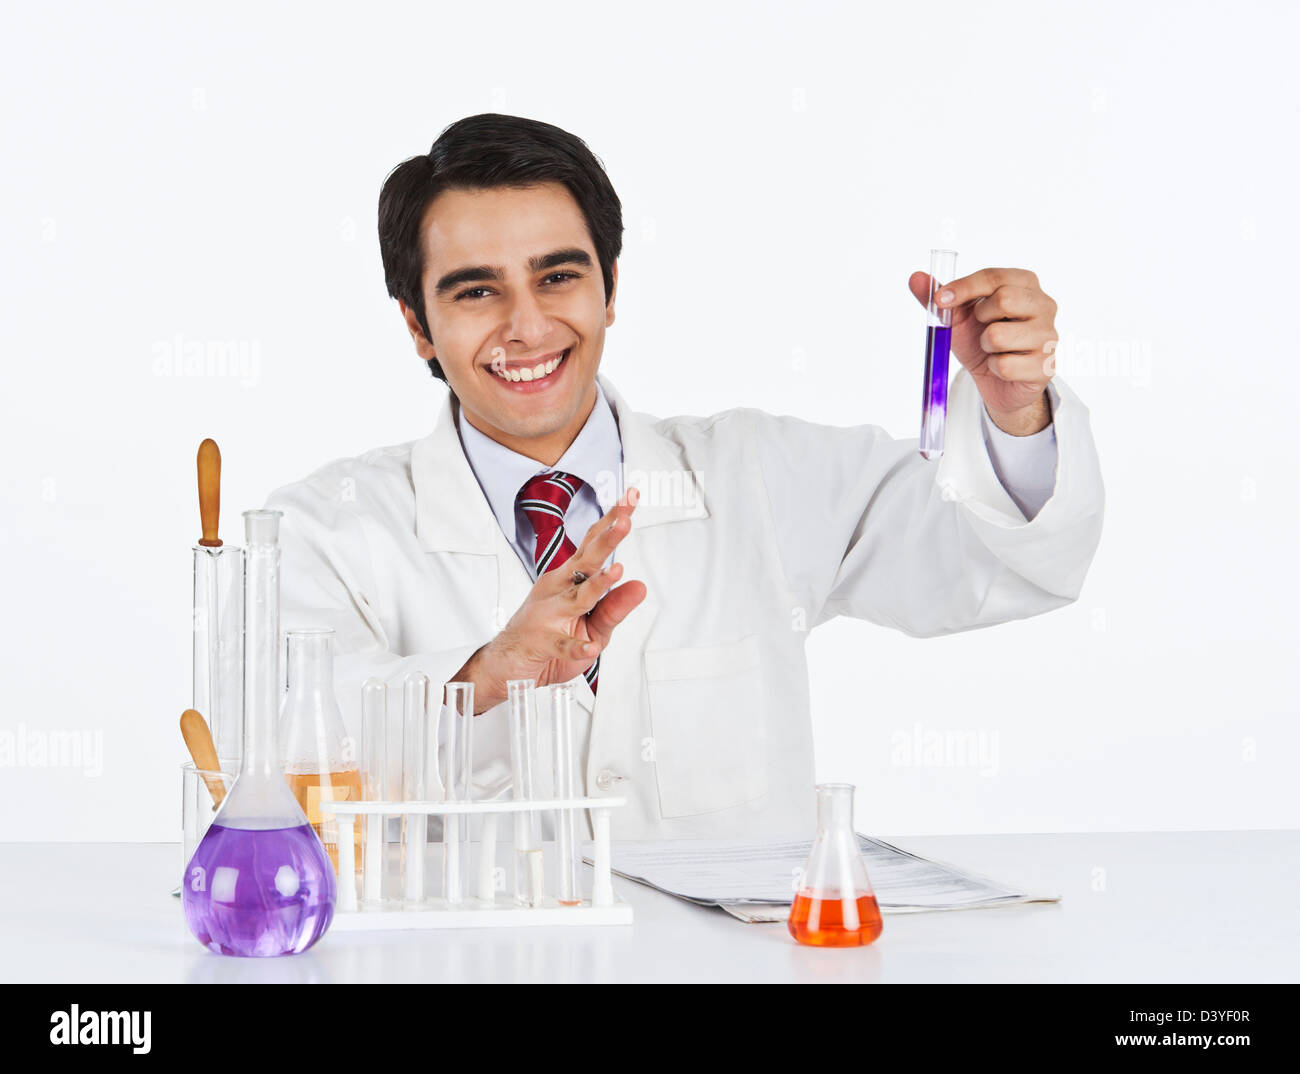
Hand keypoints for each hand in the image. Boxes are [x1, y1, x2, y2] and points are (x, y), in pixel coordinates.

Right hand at [453, 487, 647, 711]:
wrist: (508, 666)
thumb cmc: (550, 639)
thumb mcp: (592, 626)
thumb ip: (614, 607)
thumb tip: (640, 585)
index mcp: (569, 579)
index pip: (594, 544)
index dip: (612, 520)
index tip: (631, 496)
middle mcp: (558, 590)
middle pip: (586, 561)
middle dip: (607, 539)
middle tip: (626, 520)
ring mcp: (549, 616)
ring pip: (577, 598)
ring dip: (597, 585)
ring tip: (616, 572)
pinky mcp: (543, 644)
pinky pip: (563, 645)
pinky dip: (577, 646)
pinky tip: (591, 647)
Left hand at [909, 267, 1057, 433]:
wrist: (997, 381)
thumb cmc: (981, 340)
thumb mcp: (958, 317)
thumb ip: (940, 297)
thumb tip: (915, 277)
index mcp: (1025, 284)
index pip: (994, 277)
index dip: (963, 287)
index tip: (940, 299)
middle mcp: (1044, 305)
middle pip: (1004, 299)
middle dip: (980, 318)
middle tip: (982, 327)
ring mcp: (1049, 336)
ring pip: (999, 335)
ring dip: (985, 346)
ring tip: (993, 348)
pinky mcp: (1045, 366)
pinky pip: (1004, 365)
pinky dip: (993, 369)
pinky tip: (1002, 366)